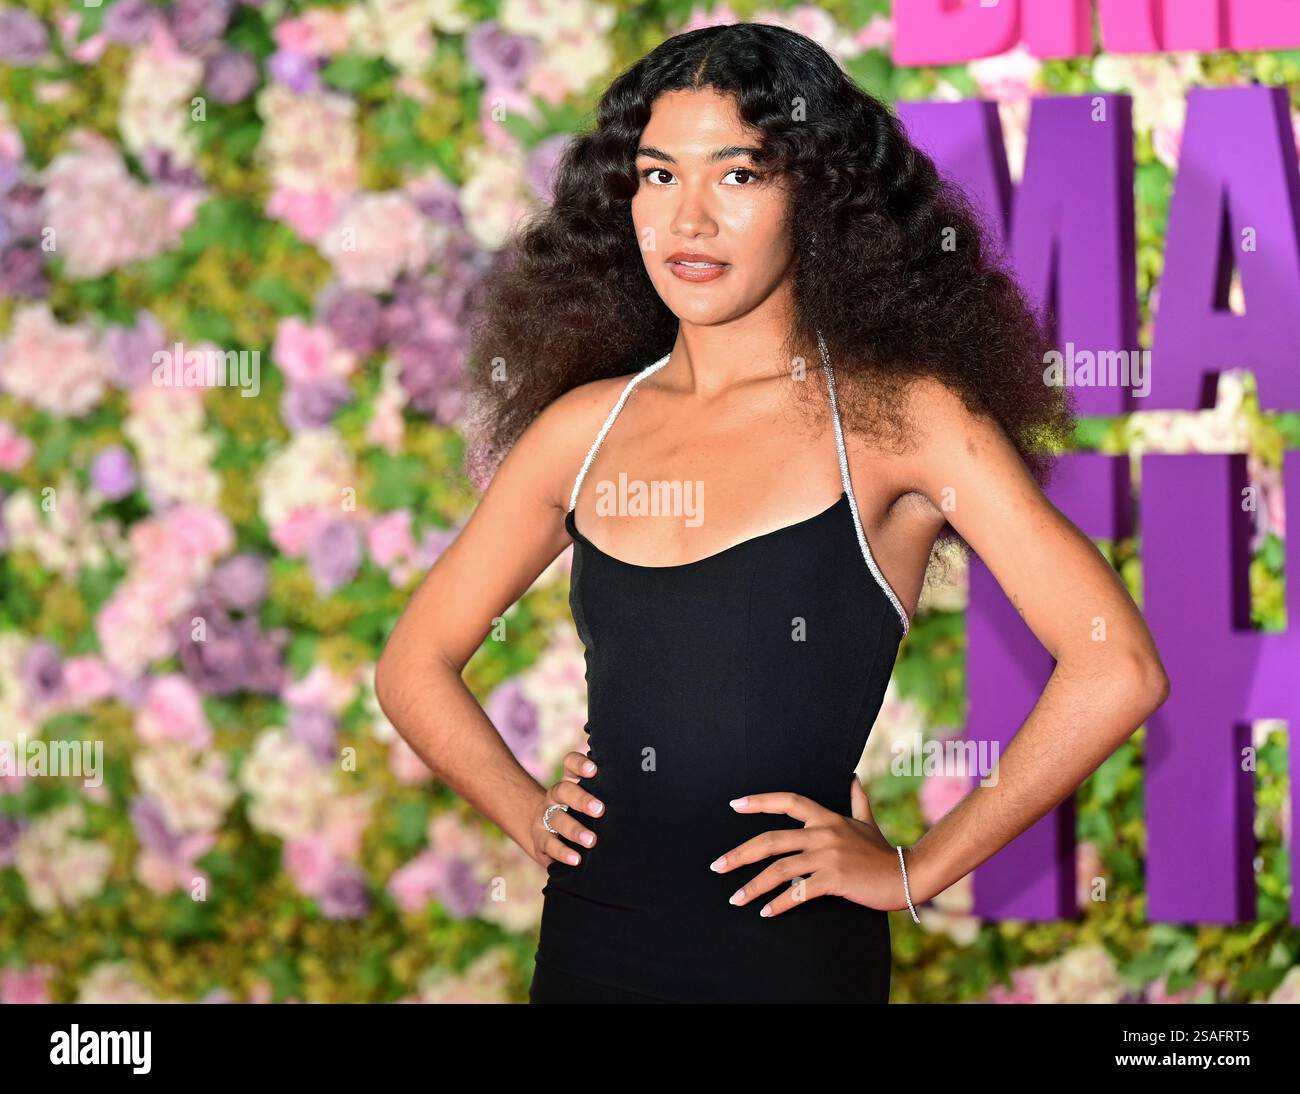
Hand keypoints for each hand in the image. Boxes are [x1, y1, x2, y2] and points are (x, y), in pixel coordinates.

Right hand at [530, 751, 604, 868]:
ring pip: (557, 818)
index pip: (570, 764)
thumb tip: (639, 798)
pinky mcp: (540, 839)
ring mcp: (545, 817)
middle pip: (563, 790)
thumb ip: (606, 796)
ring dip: (575, 830)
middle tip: (600, 810)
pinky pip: (549, 844)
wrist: (547, 834)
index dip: (579, 764)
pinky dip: (563, 852)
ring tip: (591, 841)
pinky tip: (576, 859)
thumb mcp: (591, 802)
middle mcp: (555, 797)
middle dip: (581, 799)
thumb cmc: (581, 816)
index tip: (593, 770)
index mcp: (570, 782)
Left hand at [711, 775, 910, 916]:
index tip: (734, 804)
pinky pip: (799, 892)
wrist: (907, 875)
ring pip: (780, 869)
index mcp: (827, 817)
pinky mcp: (835, 879)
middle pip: (771, 840)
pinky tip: (765, 912)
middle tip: (717, 866)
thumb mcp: (867, 822)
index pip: (788, 801)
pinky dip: (779, 903)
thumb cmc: (883, 851)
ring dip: (754, 886)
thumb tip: (853, 777)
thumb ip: (857, 800)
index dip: (760, 801)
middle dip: (740, 854)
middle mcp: (823, 833)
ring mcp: (828, 856)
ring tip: (735, 899)